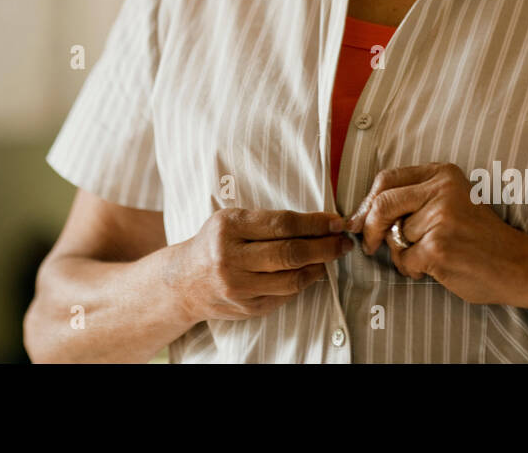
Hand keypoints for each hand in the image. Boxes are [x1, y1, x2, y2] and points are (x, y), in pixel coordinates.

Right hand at [171, 209, 352, 322]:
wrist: (184, 281)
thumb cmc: (217, 242)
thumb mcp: (232, 220)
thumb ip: (269, 221)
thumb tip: (320, 223)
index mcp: (228, 226)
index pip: (282, 224)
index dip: (314, 223)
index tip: (336, 221)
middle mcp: (230, 257)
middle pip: (289, 253)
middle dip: (324, 247)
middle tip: (343, 242)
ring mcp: (238, 287)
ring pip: (291, 279)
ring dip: (319, 267)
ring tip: (332, 256)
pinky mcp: (247, 308)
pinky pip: (285, 295)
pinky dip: (304, 282)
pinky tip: (313, 272)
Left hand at [346, 163, 527, 308]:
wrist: (519, 265)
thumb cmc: (480, 236)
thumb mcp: (451, 200)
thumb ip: (414, 199)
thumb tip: (362, 215)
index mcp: (443, 174)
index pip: (387, 179)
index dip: (367, 202)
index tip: (361, 220)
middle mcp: (442, 190)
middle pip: (382, 204)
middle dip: (369, 227)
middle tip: (369, 244)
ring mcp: (440, 219)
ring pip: (393, 236)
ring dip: (400, 254)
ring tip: (425, 257)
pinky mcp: (438, 248)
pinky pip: (404, 260)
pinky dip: (412, 269)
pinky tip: (432, 269)